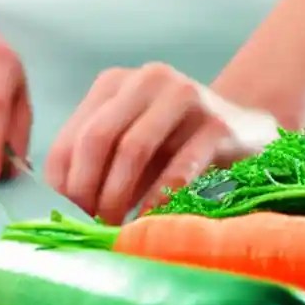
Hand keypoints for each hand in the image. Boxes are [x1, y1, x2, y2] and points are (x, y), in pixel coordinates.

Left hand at [45, 63, 278, 223]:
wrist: (246, 134)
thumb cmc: (174, 147)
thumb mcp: (129, 148)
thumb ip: (93, 166)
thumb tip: (57, 206)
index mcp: (115, 83)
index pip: (73, 136)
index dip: (63, 181)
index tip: (66, 215)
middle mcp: (147, 80)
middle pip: (98, 138)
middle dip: (87, 188)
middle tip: (89, 223)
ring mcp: (185, 96)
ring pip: (133, 149)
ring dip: (118, 196)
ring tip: (114, 225)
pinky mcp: (218, 124)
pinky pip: (178, 168)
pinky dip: (157, 200)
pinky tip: (148, 220)